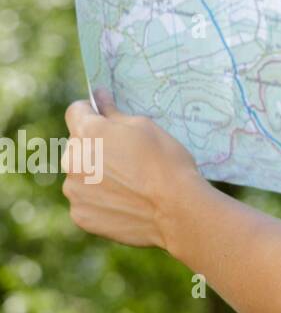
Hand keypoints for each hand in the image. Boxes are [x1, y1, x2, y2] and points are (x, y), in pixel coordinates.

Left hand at [62, 89, 202, 250]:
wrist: (175, 209)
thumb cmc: (166, 161)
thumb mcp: (145, 127)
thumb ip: (114, 113)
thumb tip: (99, 97)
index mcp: (89, 132)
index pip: (76, 111)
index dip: (92, 112)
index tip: (106, 119)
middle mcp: (73, 160)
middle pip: (78, 145)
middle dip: (96, 146)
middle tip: (127, 156)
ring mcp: (74, 190)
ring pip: (80, 174)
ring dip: (96, 174)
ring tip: (129, 183)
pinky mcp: (80, 215)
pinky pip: (85, 200)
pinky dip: (100, 199)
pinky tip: (125, 201)